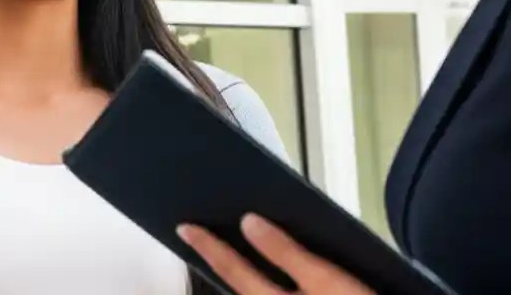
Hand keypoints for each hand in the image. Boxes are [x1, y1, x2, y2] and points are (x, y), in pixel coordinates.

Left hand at [177, 214, 375, 293]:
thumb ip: (286, 251)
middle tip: (197, 229)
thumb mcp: (327, 279)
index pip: (232, 271)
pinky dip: (260, 277)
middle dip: (219, 256)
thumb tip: (248, 221)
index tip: (183, 227)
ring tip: (225, 238)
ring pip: (253, 291)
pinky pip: (268, 292)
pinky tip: (265, 260)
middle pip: (238, 285)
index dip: (207, 246)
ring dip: (239, 269)